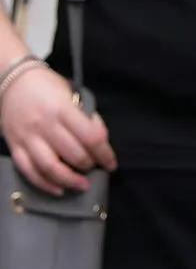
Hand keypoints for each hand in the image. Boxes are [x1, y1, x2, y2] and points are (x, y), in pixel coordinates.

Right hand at [1, 64, 115, 194]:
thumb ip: (84, 117)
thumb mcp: (70, 94)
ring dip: (70, 181)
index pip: (91, 137)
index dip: (105, 154)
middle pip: (73, 155)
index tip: (111, 163)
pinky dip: (45, 184)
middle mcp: (44, 125)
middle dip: (89, 166)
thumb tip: (100, 141)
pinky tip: (59, 189)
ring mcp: (27, 137)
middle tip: (94, 168)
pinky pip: (29, 171)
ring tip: (82, 185)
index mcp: (62, 109)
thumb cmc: (47, 86)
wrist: (12, 79)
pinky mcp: (14, 146)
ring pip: (50, 168)